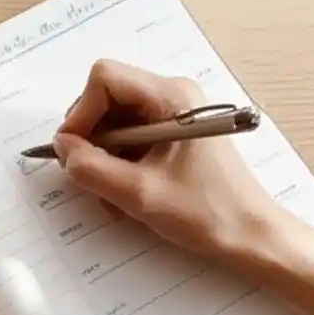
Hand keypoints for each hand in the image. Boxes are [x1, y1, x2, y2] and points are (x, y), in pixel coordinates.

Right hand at [52, 60, 289, 262]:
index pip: (105, 78)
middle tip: (88, 173)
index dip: (81, 112)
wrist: (251, 236)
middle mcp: (173, 95)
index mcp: (172, 97)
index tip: (73, 150)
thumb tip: (62, 147)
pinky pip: (131, 135)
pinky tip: (127, 190)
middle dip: (91, 136)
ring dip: (104, 154)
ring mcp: (174, 113)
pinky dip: (119, 161)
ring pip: (115, 118)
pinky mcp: (174, 133)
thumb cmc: (206, 213)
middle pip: (107, 96)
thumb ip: (91, 167)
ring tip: (111, 192)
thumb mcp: (138, 194)